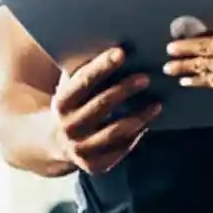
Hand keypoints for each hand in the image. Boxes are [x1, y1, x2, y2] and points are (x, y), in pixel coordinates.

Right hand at [51, 48, 160, 174]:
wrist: (54, 140)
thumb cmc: (73, 103)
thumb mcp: (71, 87)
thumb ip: (87, 71)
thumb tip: (118, 47)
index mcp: (61, 102)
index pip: (82, 81)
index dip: (102, 66)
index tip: (122, 52)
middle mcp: (68, 127)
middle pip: (101, 105)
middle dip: (124, 90)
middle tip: (146, 78)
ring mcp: (80, 149)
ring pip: (115, 131)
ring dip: (139, 116)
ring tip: (157, 104)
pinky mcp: (94, 165)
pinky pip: (120, 149)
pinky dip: (136, 135)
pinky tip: (148, 122)